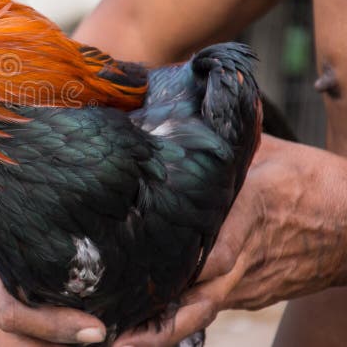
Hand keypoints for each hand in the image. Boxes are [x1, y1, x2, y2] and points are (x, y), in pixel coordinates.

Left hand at [114, 135, 346, 346]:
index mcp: (249, 219)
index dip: (173, 268)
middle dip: (156, 325)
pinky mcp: (250, 294)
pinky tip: (145, 318)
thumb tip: (192, 104)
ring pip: (201, 311)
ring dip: (162, 328)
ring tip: (116, 339)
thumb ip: (228, 138)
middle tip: (111, 336)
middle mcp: (244, 261)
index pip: (210, 251)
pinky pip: (211, 306)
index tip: (131, 282)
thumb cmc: (316, 185)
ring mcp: (248, 284)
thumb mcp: (272, 151)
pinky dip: (180, 314)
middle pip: (198, 300)